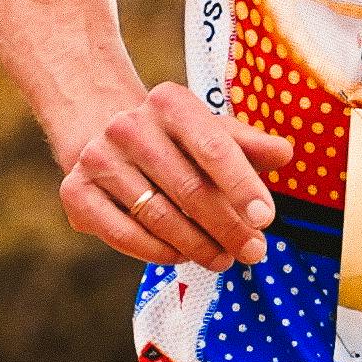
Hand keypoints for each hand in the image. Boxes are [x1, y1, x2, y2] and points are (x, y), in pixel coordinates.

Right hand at [56, 84, 290, 269]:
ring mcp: (98, 158)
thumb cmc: (171, 137)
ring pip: (158, 217)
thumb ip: (247, 144)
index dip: (242, 186)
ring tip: (223, 259)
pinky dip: (157, 252)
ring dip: (197, 246)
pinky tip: (181, 256)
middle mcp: (128, 126)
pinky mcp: (76, 191)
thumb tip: (285, 154)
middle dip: (228, 228)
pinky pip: (123, 234)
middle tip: (253, 252)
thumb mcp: (210, 130)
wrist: (99, 129)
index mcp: (169, 103)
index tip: (266, 219)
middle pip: (188, 189)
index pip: (213, 147)